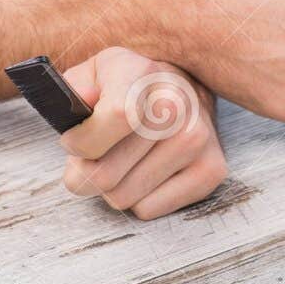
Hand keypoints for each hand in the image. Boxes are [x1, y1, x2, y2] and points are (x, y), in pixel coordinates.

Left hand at [59, 47, 226, 221]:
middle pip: (107, 173)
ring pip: (123, 197)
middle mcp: (176, 105)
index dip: (81, 141)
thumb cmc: (124, 86)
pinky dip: (138, 197)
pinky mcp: (211, 170)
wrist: (178, 87)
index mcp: (141, 73)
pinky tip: (145, 169)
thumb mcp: (92, 75)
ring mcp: (196, 139)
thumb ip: (74, 89)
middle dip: (87, 171)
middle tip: (93, 155)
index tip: (73, 142)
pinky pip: (148, 209)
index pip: (114, 117)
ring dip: (112, 185)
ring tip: (121, 159)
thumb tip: (83, 102)